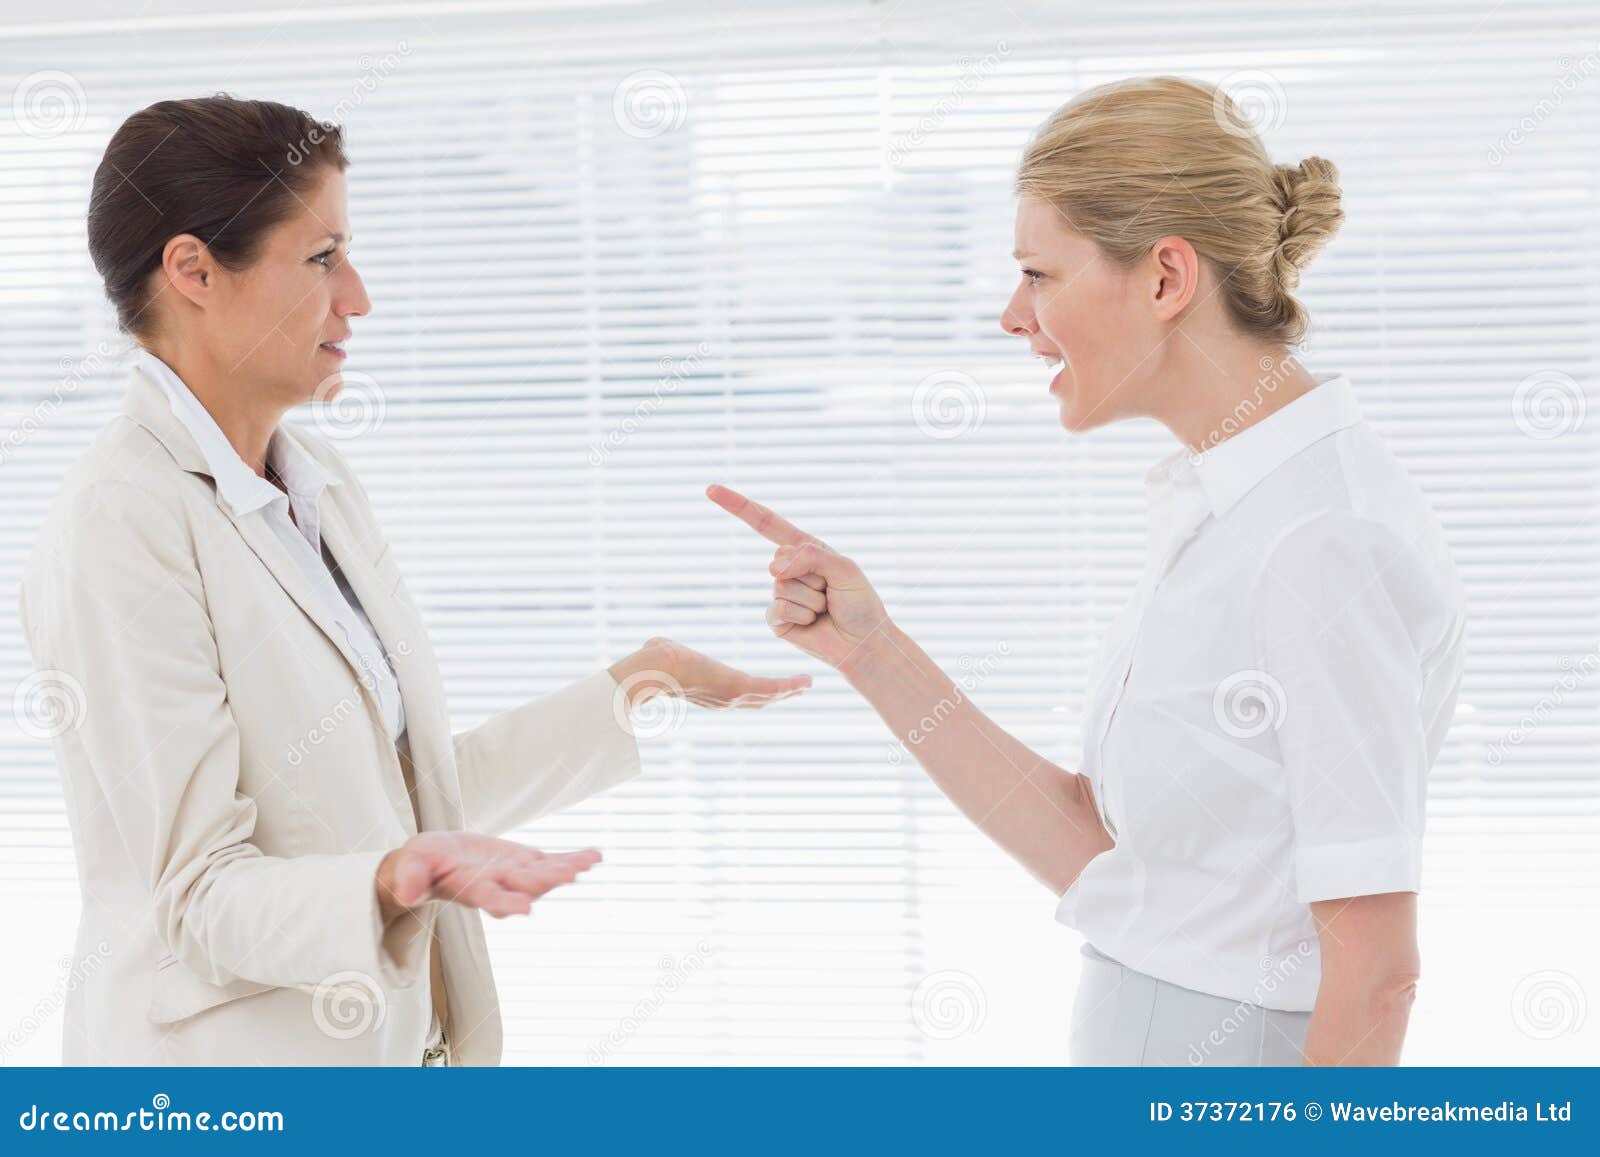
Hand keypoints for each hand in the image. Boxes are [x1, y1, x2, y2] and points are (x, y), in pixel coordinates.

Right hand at [376, 831, 599, 920]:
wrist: (434, 863)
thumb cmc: (418, 867)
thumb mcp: (408, 867)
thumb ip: (408, 880)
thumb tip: (405, 895)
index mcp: (470, 890)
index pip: (489, 899)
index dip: (505, 903)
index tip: (524, 908)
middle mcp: (498, 886)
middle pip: (524, 886)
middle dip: (546, 880)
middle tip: (569, 874)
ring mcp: (514, 875)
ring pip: (544, 874)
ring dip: (567, 868)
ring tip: (590, 861)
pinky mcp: (524, 863)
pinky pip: (551, 861)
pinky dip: (572, 859)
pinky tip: (595, 856)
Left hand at [609, 636, 811, 710]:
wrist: (652, 671)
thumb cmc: (651, 664)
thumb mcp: (663, 654)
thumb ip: (665, 649)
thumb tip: (654, 644)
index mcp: (709, 694)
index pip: (738, 696)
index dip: (756, 694)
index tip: (770, 691)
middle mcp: (723, 700)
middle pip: (759, 701)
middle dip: (779, 696)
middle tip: (798, 690)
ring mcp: (732, 697)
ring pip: (768, 696)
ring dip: (789, 691)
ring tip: (807, 684)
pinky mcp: (738, 687)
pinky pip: (771, 688)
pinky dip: (789, 685)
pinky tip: (805, 681)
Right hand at [705, 483, 891, 671]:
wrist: (863, 642)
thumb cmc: (859, 603)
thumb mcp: (844, 568)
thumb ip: (811, 557)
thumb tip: (774, 569)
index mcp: (805, 549)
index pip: (767, 523)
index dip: (739, 506)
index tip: (710, 490)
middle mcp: (789, 569)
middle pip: (780, 560)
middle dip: (811, 576)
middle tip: (830, 591)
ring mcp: (781, 594)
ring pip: (781, 586)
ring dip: (811, 600)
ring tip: (825, 609)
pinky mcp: (776, 620)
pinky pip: (778, 609)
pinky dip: (801, 616)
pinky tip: (813, 622)